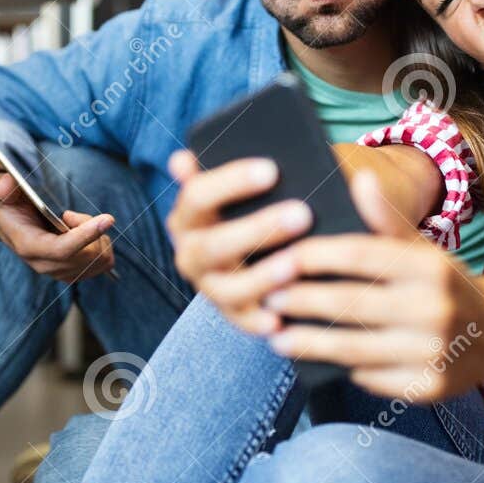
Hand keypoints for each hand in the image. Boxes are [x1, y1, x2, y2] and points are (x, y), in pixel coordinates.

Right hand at [0, 169, 114, 282]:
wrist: (9, 221)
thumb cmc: (7, 204)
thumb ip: (2, 187)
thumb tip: (7, 183)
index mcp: (28, 247)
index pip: (62, 249)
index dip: (87, 235)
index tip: (108, 218)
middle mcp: (44, 265)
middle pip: (87, 256)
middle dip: (90, 229)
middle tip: (70, 214)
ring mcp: (60, 273)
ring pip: (99, 261)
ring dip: (98, 237)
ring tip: (76, 224)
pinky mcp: (73, 273)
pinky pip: (103, 264)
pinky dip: (101, 245)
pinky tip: (85, 235)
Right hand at [166, 149, 312, 333]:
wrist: (256, 250)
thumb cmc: (253, 207)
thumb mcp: (239, 187)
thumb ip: (223, 172)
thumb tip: (181, 160)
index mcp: (188, 216)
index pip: (198, 195)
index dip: (232, 182)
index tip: (272, 169)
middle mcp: (191, 253)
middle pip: (214, 244)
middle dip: (257, 229)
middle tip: (302, 214)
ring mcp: (210, 287)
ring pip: (228, 288)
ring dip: (262, 277)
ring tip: (296, 264)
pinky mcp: (231, 314)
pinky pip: (242, 322)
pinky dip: (259, 323)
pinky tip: (282, 320)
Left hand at [261, 173, 483, 399]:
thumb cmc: (445, 285)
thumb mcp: (423, 249)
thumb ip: (386, 220)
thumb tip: (358, 179)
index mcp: (431, 268)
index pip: (362, 255)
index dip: (317, 255)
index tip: (284, 255)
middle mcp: (435, 309)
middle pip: (351, 304)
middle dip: (303, 300)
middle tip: (269, 296)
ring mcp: (433, 352)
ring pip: (354, 348)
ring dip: (309, 342)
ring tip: (276, 336)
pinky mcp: (428, 387)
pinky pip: (371, 378)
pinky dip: (341, 368)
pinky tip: (315, 360)